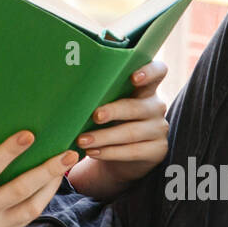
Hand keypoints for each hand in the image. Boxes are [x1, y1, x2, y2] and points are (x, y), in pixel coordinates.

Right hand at [0, 130, 78, 226]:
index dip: (10, 151)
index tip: (29, 135)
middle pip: (20, 189)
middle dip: (47, 170)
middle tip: (67, 153)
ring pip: (31, 206)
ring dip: (51, 184)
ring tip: (65, 164)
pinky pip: (27, 216)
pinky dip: (42, 198)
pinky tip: (51, 182)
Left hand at [75, 60, 169, 190]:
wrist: (121, 155)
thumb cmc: (109, 121)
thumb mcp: (107, 104)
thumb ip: (99, 94)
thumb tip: (68, 87)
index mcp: (145, 88)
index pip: (158, 71)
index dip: (149, 72)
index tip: (133, 77)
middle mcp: (156, 106)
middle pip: (138, 107)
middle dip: (114, 111)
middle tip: (95, 116)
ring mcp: (159, 128)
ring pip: (132, 132)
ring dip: (105, 136)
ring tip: (82, 140)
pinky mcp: (157, 150)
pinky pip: (133, 151)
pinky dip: (110, 152)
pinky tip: (93, 151)